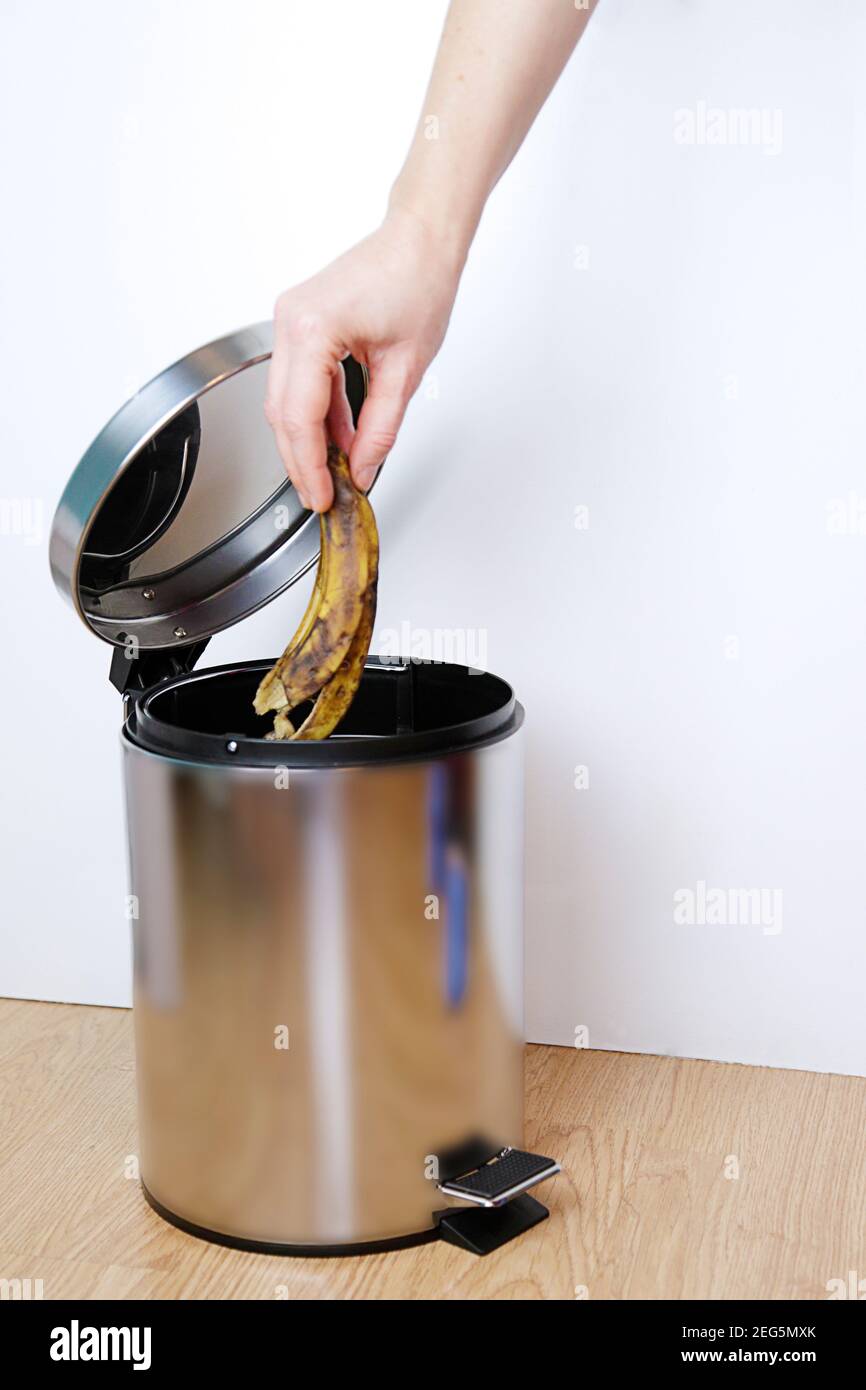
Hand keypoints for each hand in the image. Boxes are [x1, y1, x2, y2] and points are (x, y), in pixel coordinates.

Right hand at [265, 206, 463, 510]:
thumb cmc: (418, 281)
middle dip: (301, 460)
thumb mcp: (405, 369)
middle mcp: (291, 321)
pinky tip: (337, 437)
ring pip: (285, 399)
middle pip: (282, 412)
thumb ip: (380, 427)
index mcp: (313, 330)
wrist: (421, 240)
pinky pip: (299, 380)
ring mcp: (291, 320)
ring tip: (332, 473)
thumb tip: (362, 467)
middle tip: (321, 495)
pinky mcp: (301, 323)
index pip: (299, 417)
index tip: (321, 496)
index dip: (309, 465)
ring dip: (308, 439)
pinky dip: (317, 412)